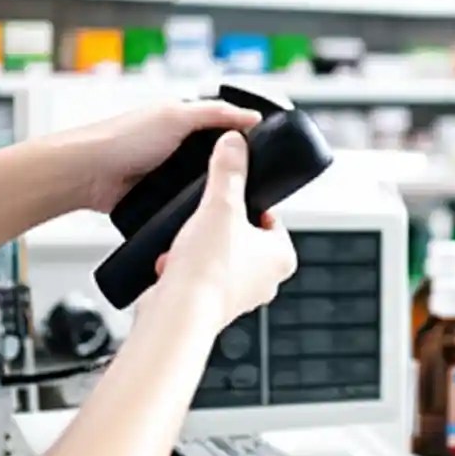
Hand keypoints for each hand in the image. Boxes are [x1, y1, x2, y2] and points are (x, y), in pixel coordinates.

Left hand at [72, 101, 262, 212]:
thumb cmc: (120, 138)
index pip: (222, 125)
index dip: (242, 134)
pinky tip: (202, 207)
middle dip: (227, 165)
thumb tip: (252, 116)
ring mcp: (166, 172)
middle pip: (215, 156)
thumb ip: (216, 113)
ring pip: (202, 181)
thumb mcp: (175, 116)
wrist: (87, 174)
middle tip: (247, 175)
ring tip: (225, 193)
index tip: (264, 146)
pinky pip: (185, 200)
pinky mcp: (158, 196)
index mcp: (180, 120)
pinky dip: (193, 203)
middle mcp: (174, 145)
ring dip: (209, 187)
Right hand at [145, 133, 297, 332]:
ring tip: (186, 243)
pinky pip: (197, 275)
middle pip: (242, 234)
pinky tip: (172, 262)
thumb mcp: (221, 205)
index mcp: (282, 257)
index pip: (271, 217)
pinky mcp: (210, 306)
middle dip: (218, 225)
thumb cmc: (208, 269)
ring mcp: (239, 296)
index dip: (247, 202)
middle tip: (204, 219)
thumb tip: (236, 142)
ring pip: (217, 255)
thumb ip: (229, 171)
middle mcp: (266, 281)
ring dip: (197, 246)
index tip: (228, 197)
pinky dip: (183, 266)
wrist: (177, 313)